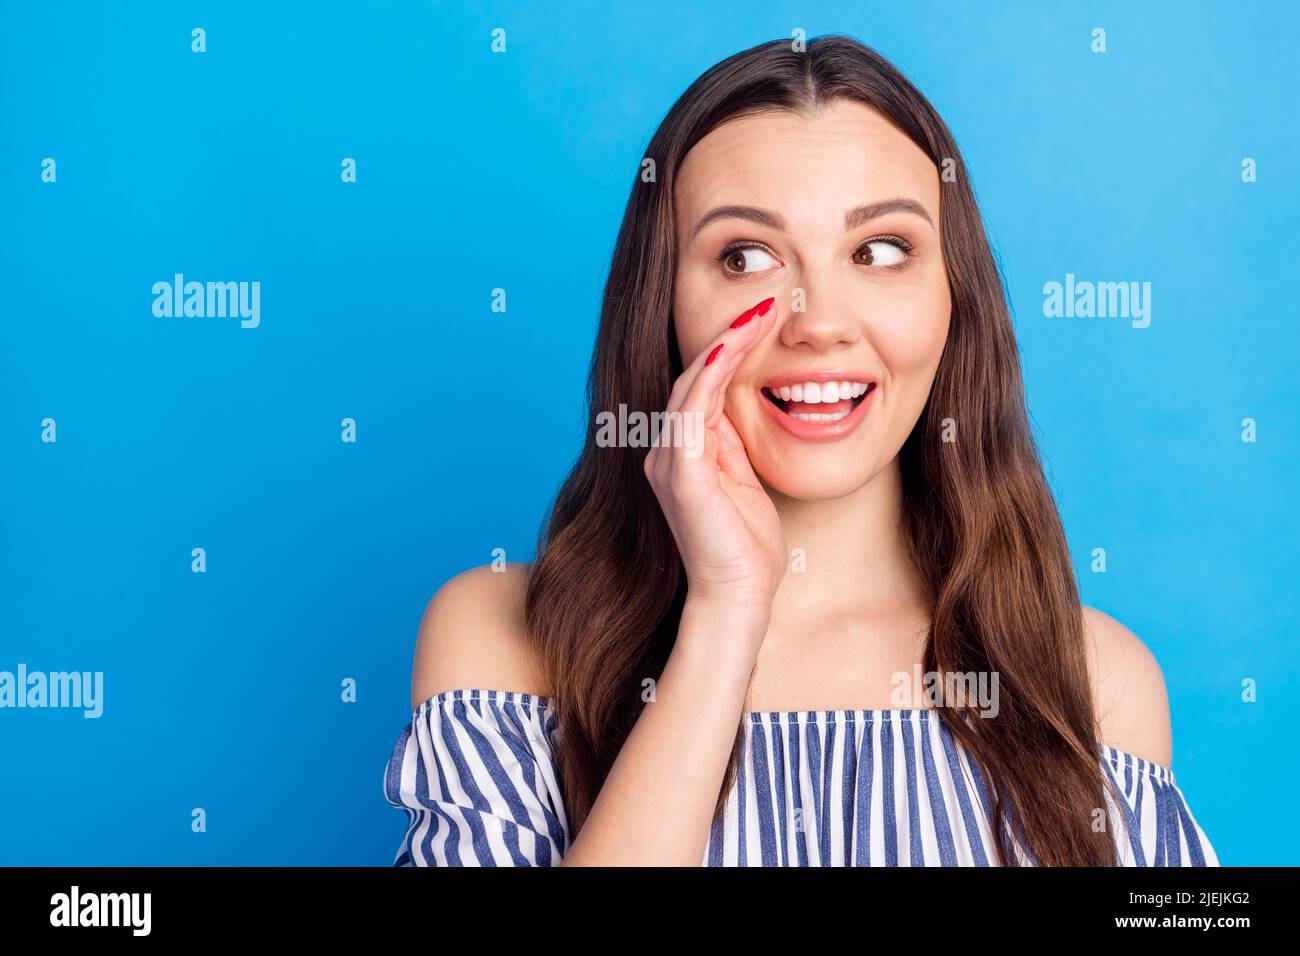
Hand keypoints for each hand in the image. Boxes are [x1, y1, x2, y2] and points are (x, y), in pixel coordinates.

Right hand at [643, 297, 786, 619]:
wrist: (737, 598)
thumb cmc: (745, 548)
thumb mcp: (744, 481)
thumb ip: (732, 445)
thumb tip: (739, 404)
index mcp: (679, 455)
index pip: (697, 388)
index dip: (726, 350)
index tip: (760, 318)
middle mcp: (664, 454)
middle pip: (689, 377)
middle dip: (726, 336)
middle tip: (763, 302)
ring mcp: (668, 463)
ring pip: (689, 385)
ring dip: (724, 345)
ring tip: (758, 313)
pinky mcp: (682, 473)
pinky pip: (692, 410)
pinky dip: (711, 374)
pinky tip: (734, 347)